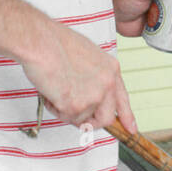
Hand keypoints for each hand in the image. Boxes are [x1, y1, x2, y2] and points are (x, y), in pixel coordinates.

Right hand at [20, 21, 136, 134]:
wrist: (41, 41)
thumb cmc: (56, 42)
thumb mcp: (87, 56)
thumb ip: (94, 76)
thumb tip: (88, 92)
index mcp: (111, 69)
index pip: (123, 99)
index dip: (126, 116)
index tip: (130, 128)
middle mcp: (107, 84)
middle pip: (106, 118)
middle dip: (90, 122)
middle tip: (74, 114)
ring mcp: (93, 96)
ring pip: (81, 119)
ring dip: (65, 109)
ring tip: (55, 88)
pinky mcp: (75, 105)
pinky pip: (64, 117)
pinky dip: (53, 107)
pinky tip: (49, 89)